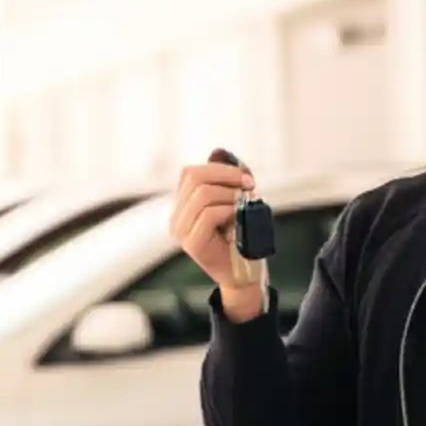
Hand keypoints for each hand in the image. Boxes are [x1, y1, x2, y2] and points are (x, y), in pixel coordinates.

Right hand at [169, 150, 261, 320]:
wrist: (244, 274)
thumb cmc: (241, 238)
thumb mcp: (234, 203)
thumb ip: (226, 180)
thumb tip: (217, 151)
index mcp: (182, 207)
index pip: (189, 173)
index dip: (218, 168)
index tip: (245, 177)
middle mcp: (176, 218)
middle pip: (194, 177)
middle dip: (227, 176)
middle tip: (249, 186)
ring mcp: (181, 232)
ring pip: (202, 194)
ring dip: (230, 195)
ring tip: (243, 205)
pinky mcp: (192, 244)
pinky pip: (209, 214)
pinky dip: (229, 210)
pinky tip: (238, 218)